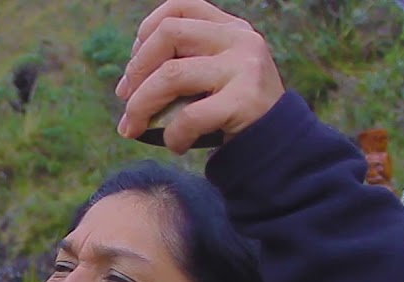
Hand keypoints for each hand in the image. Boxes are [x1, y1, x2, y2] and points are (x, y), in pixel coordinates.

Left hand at [113, 0, 284, 153]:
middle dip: (136, 69)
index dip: (145, 32)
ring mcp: (245, 67)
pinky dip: (172, 135)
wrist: (278, 145)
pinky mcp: (245, 101)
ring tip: (133, 129)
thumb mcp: (212, 77)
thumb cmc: (232, 114)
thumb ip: (182, 65)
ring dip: (141, 105)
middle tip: (125, 100)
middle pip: (168, 33)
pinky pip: (190, 115)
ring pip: (171, 75)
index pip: (178, 6)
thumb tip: (128, 83)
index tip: (133, 67)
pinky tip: (175, 146)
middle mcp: (240, 39)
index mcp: (229, 28)